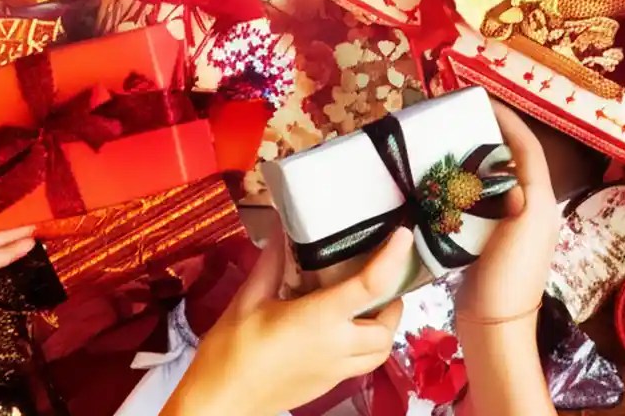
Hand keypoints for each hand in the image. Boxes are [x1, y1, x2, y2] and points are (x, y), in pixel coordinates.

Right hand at [168, 229, 413, 415]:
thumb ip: (271, 262)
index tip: (403, 236)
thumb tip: (281, 226)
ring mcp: (335, 370)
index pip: (370, 285)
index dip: (392, 258)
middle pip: (387, 326)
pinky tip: (345, 330)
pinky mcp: (329, 384)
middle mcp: (336, 346)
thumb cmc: (231, 351)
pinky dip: (367, 345)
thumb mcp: (249, 299)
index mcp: (319, 319)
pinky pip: (363, 364)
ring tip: (371, 305)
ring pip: (381, 351)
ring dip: (385, 327)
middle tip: (382, 277)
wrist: (221, 400)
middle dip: (393, 300)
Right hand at [457, 102, 557, 321]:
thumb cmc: (510, 279)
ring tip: (444, 142)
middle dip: (488, 136)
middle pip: (509, 161)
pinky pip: (474, 202)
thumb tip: (509, 166)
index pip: (527, 148)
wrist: (494, 329)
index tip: (481, 101)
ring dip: (472, 159)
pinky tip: (439, 182)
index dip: (509, 121)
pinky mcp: (483, 241)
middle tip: (456, 120)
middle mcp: (527, 210)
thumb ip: (525, 192)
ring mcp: (505, 227)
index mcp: (540, 203)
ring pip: (491, 180)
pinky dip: (460, 186)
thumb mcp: (525, 229)